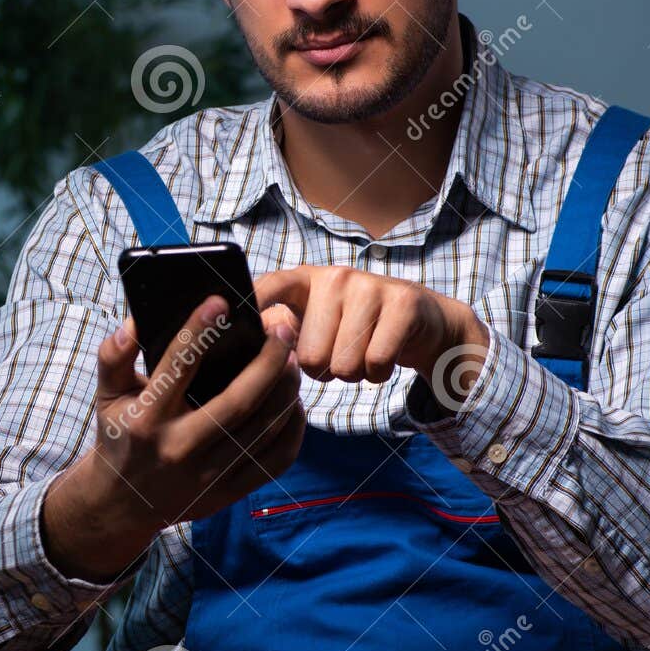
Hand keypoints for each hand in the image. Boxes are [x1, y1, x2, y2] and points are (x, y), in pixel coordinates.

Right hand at [40, 296, 304, 582]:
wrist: (122, 504)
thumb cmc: (120, 434)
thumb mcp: (106, 394)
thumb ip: (114, 355)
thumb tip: (135, 323)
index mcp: (146, 419)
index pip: (177, 368)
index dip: (199, 332)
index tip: (221, 302)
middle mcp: (178, 449)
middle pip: (238, 402)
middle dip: (268, 361)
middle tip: (283, 327)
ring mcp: (207, 476)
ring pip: (263, 430)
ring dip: (285, 390)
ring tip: (292, 358)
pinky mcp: (229, 493)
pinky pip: (276, 460)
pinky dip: (293, 428)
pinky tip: (293, 401)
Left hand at [254, 265, 490, 396]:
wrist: (422, 323)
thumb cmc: (354, 330)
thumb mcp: (315, 324)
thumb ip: (281, 332)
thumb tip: (247, 352)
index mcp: (304, 280)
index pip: (268, 288)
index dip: (249, 307)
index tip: (227, 319)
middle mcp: (334, 276)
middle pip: (310, 355)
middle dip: (324, 369)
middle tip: (339, 351)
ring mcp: (369, 285)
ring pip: (344, 364)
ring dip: (353, 373)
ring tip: (361, 351)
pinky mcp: (403, 303)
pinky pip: (375, 364)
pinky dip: (378, 374)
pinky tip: (382, 355)